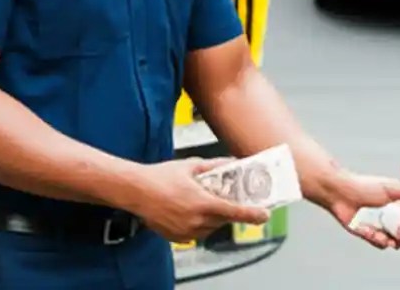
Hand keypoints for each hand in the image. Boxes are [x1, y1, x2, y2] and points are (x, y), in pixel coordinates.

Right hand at [126, 157, 270, 243]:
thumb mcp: (191, 165)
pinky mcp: (177, 237)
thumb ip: (214, 165)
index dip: (252, 214)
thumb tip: (231, 162)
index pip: (234, 211)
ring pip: (211, 228)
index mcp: (202, 203)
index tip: (264, 215)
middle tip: (225, 198)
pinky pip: (196, 233)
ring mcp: (186, 231)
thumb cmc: (160, 177)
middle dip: (228, 210)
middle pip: (224, 219)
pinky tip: (189, 210)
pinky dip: (199, 224)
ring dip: (213, 217)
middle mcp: (196, 221)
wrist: (135, 190)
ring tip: (203, 201)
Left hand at [315, 169, 399, 249]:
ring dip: (388, 240)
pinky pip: (376, 242)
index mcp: (395, 205)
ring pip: (390, 240)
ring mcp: (377, 226)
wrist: (341, 193)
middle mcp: (387, 216)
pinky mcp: (367, 233)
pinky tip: (369, 231)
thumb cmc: (364, 187)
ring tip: (384, 236)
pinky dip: (375, 239)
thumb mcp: (390, 189)